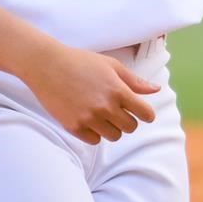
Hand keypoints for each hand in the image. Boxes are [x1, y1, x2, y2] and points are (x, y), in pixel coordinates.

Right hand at [19, 42, 159, 144]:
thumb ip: (134, 81)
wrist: (46, 65)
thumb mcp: (110, 65)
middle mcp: (105, 107)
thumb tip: (156, 90)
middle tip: (117, 110)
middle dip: (127, 120)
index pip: (145, 114)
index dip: (146, 114)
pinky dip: (94, 132)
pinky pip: (94, 140)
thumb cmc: (80, 61)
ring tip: (100, 113)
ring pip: (113, 136)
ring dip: (111, 127)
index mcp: (118, 90)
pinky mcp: (73, 126)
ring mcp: (88, 118)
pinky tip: (88, 119)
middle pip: (130, 128)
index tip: (141, 112)